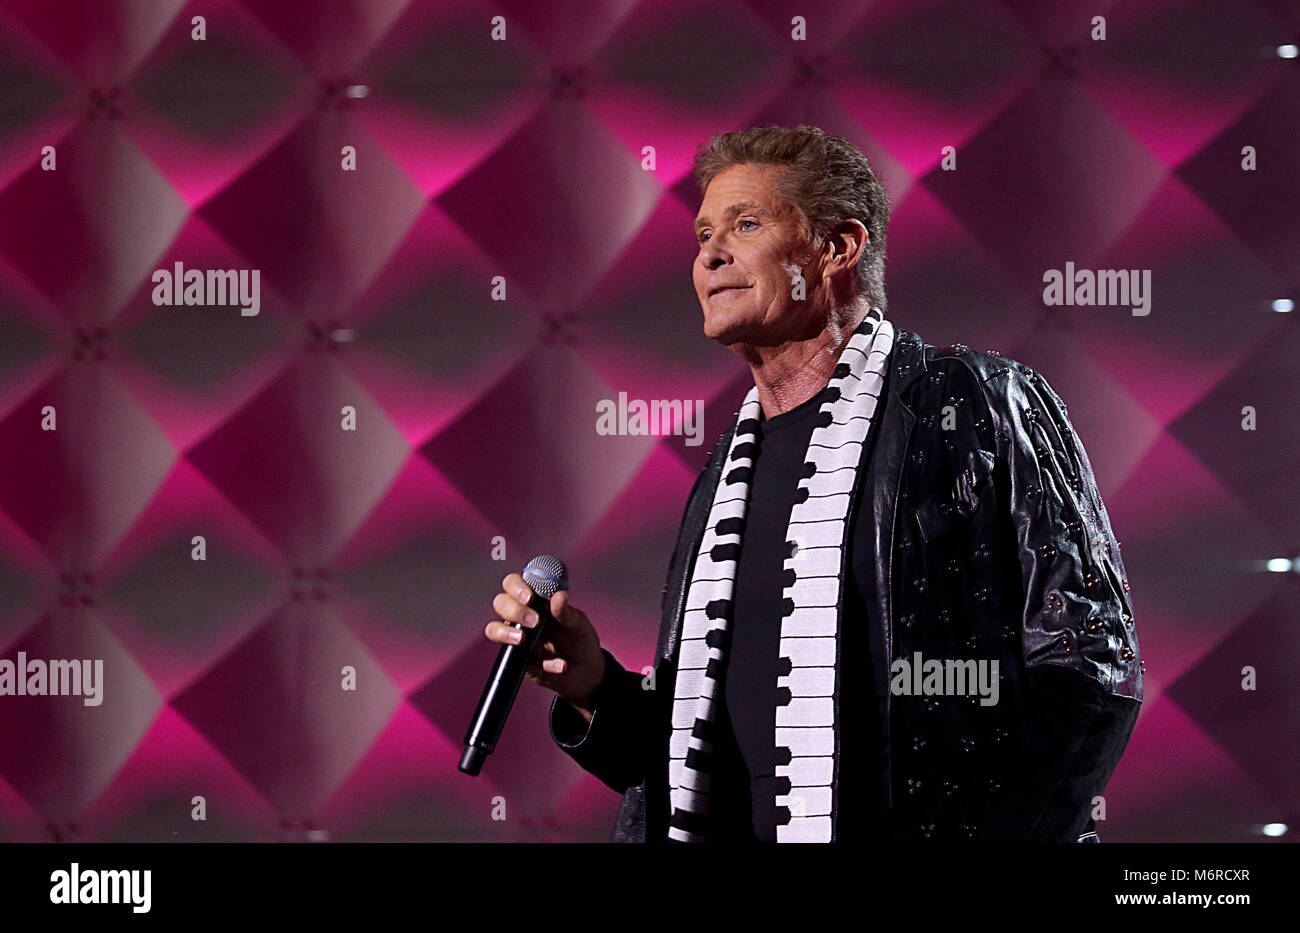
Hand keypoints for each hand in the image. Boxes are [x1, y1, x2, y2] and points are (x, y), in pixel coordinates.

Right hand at [484, 573, 606, 720]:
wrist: (587, 669)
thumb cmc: (579, 638)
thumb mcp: (578, 623)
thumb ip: (566, 612)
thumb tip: (558, 596)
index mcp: (535, 601)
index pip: (514, 584)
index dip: (516, 587)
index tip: (529, 597)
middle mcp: (521, 617)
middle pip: (500, 603)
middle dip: (514, 610)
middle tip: (535, 621)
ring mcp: (516, 638)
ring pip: (493, 629)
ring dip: (505, 632)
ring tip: (523, 639)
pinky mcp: (518, 661)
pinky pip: (515, 660)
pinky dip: (541, 664)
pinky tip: (560, 665)